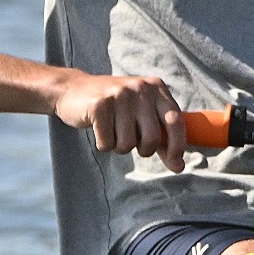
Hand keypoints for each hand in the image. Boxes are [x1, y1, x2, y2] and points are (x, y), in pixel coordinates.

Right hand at [52, 73, 185, 171]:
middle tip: (131, 141)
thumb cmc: (115, 108)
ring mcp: (119, 95)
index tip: (176, 162)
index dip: (178, 145)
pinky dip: (103, 144)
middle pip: (152, 138)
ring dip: (119, 146)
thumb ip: (161, 138)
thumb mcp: (142, 115)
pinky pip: (107, 143)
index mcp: (156, 87)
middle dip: (143, 149)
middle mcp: (140, 88)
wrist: (74, 90)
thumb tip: (179, 167)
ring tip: (112, 130)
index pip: (176, 120)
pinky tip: (99, 128)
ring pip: (128, 144)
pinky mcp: (99, 105)